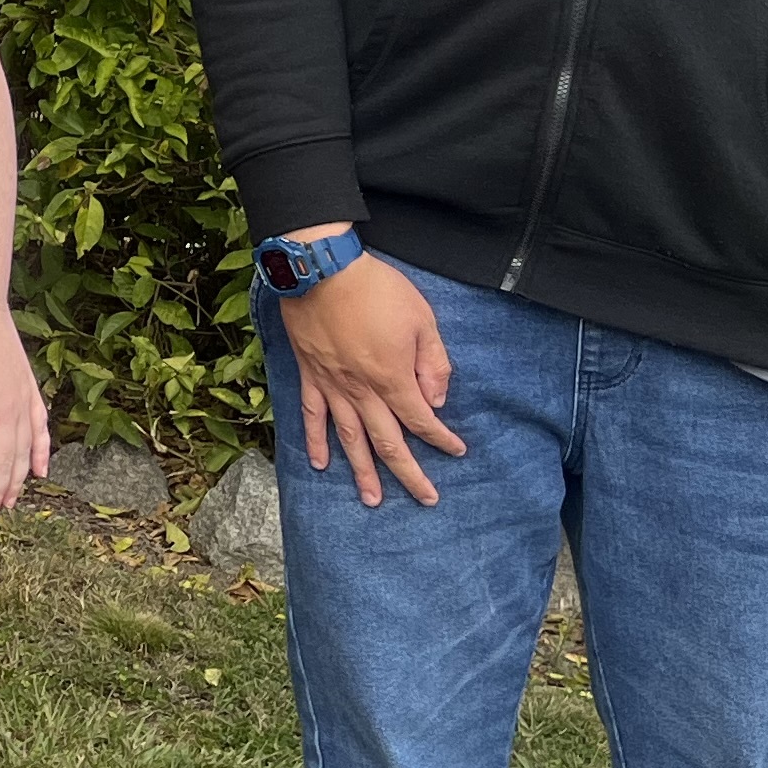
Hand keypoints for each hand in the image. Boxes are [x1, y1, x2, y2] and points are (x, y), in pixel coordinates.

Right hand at [276, 237, 462, 505]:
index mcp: (392, 377)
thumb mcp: (422, 320)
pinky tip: (320, 463)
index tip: (457, 451)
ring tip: (371, 499)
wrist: (322, 269)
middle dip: (408, 473)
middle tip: (425, 499)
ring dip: (362, 471)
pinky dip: (315, 441)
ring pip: (349, 438)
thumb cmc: (377, 290)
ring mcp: (332, 386)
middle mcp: (361, 391)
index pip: (421, 420)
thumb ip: (433, 364)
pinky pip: (312, 415)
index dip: (441, 438)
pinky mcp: (310, 375)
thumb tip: (434, 400)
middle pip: (388, 441)